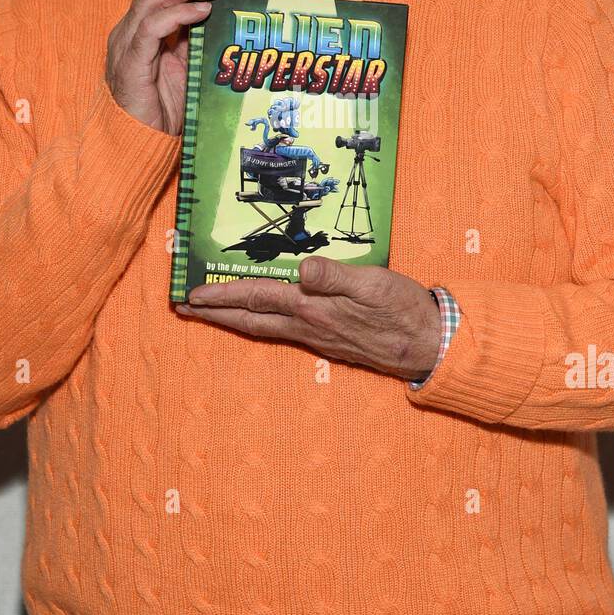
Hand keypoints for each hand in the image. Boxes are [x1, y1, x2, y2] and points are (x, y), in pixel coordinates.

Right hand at [105, 0, 239, 134]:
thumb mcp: (190, 65)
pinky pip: (150, 26)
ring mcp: (127, 42)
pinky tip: (203, 12)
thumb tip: (230, 15)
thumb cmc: (166, 108)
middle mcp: (131, 28)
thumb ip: (200, 39)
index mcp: (144, 26)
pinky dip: (178, 14)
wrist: (141, 142)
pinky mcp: (129, 61)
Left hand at [176, 257, 442, 381]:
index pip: (257, 296)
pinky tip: (259, 320)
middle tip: (184, 308)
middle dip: (215, 313)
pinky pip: (281, 331)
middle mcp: (308, 325)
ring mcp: (317, 335)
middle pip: (250, 318)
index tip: (191, 295)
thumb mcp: (374, 284)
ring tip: (210, 313)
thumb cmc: (403, 310)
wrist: (429, 345)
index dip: (222, 295)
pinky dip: (259, 323)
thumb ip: (335, 276)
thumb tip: (301, 268)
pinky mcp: (329, 339)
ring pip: (263, 327)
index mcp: (313, 307)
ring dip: (233, 319)